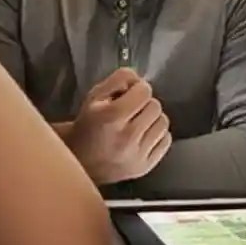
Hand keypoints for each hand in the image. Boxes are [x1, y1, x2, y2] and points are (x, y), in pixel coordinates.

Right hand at [66, 68, 171, 184]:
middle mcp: (126, 137)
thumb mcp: (93, 98)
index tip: (130, 93)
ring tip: (137, 123)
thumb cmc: (86, 129)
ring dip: (152, 120)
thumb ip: (117, 81)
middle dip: (144, 104)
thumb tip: (137, 78)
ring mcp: (137, 154)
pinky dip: (157, 136)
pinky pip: (165, 141)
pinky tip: (142, 137)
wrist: (80, 164)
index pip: (144, 91)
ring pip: (163, 122)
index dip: (137, 88)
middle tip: (130, 110)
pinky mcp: (145, 166)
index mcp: (111, 117)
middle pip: (155, 106)